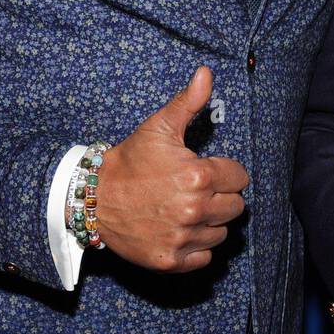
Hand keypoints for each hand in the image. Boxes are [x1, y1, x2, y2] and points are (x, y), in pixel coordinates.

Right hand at [94, 66, 248, 271]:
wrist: (93, 197)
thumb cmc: (130, 160)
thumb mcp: (158, 127)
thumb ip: (189, 102)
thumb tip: (207, 72)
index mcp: (199, 175)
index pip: (240, 178)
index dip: (225, 172)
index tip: (204, 171)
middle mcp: (194, 209)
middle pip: (235, 207)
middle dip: (219, 197)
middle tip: (193, 191)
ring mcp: (183, 237)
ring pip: (221, 232)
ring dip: (209, 222)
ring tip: (183, 209)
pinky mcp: (171, 260)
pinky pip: (205, 256)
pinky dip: (195, 246)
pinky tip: (178, 230)